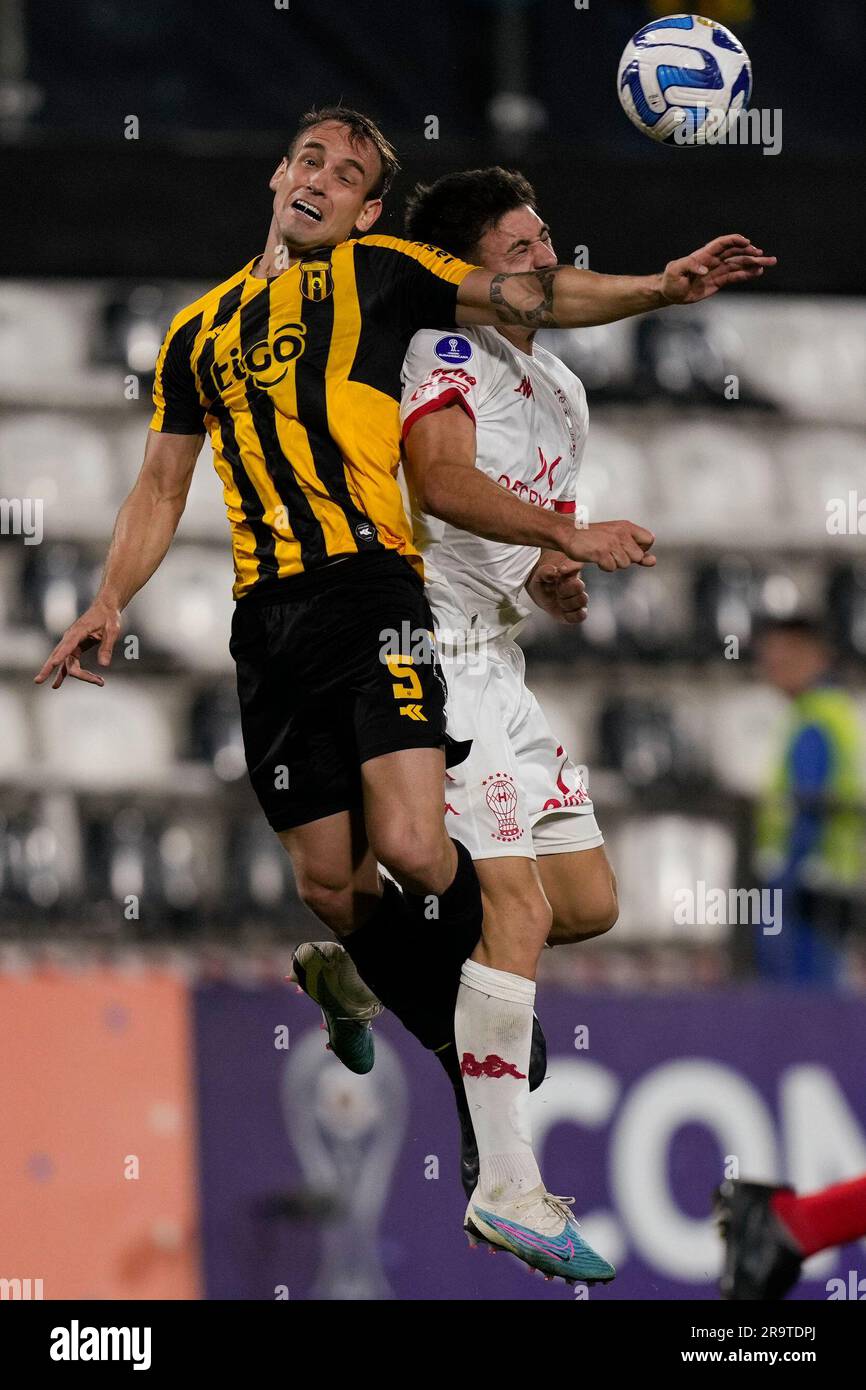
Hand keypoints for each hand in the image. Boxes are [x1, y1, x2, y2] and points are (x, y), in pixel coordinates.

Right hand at [33, 597, 121, 688]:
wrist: (105, 607)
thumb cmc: (109, 617)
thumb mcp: (112, 630)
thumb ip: (107, 647)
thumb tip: (104, 665)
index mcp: (78, 631)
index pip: (67, 645)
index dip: (61, 655)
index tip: (53, 663)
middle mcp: (70, 638)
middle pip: (61, 657)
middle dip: (55, 671)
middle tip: (48, 683)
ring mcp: (70, 643)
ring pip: (66, 663)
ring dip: (76, 675)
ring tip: (56, 686)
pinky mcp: (74, 647)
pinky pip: (68, 662)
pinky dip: (65, 673)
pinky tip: (57, 683)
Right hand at [560, 519, 655, 571]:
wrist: (569, 534)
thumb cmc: (594, 538)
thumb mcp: (618, 540)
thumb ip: (637, 551)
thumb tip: (653, 561)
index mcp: (627, 527)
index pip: (649, 539)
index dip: (642, 549)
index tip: (628, 549)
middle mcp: (621, 533)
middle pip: (637, 556)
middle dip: (626, 559)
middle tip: (612, 552)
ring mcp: (611, 543)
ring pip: (624, 564)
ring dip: (613, 563)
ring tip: (603, 554)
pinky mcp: (601, 552)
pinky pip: (611, 568)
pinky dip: (603, 566)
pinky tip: (596, 558)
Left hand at [659, 233, 776, 304]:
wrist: (670, 293)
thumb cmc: (671, 280)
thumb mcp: (675, 270)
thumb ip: (689, 266)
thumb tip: (705, 270)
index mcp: (704, 255)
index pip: (723, 244)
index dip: (735, 241)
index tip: (747, 243)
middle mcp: (714, 260)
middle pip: (736, 253)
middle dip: (751, 253)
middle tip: (764, 255)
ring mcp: (718, 270)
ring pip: (739, 264)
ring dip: (754, 263)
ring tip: (769, 263)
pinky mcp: (719, 281)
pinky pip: (736, 276)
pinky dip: (747, 274)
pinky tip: (758, 272)